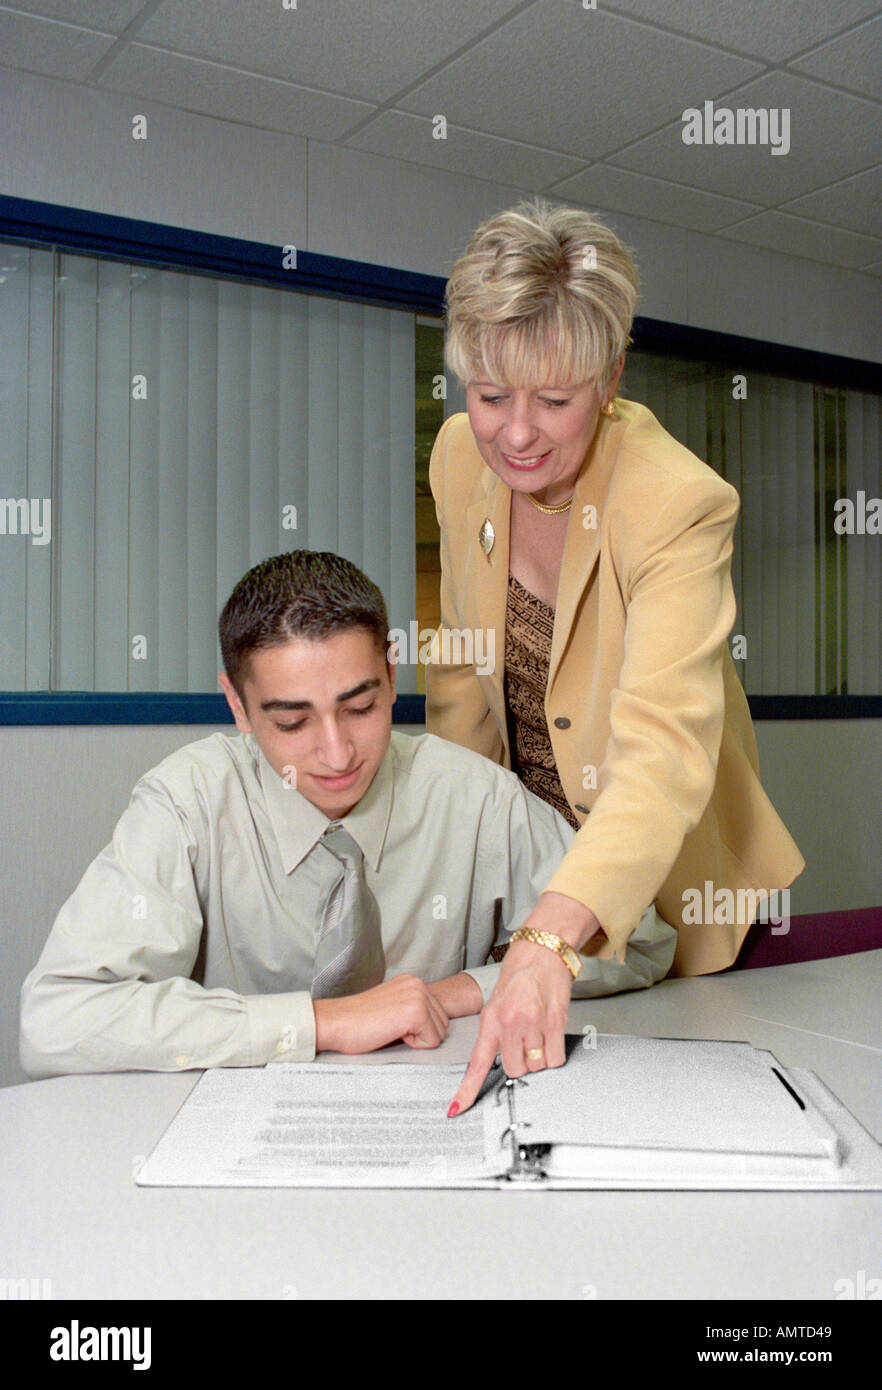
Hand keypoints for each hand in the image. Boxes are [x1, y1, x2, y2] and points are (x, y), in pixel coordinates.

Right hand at [314, 973, 450, 1054]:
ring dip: (417, 1039)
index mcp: (412, 982)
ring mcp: (418, 996)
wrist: (334, 1023)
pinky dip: (414, 1045)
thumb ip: (411, 1008)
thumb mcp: (391, 1007)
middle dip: (421, 1034)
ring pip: (440, 1033)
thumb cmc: (357, 1022)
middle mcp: (418, 984)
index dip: (417, 1029)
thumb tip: (432, 1027)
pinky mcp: (416, 1012)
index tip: (392, 1023)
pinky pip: (432, 1041)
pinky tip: (391, 1033)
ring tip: (391, 1029)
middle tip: (391, 1028)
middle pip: (443, 1024)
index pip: (438, 1015)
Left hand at [448, 893, 600, 1115]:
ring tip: (538, 1031)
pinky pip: (555, 1057)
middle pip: (515, 1069)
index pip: (477, 1062)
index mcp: (491, 1020)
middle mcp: (510, 1023)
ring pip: (536, 1064)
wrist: (541, 951)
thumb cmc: (519, 975)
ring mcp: (533, 1023)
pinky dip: (554, 1053)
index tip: (457, 1109)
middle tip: (525, 1042)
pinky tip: (551, 1034)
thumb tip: (502, 1059)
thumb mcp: (496, 1002)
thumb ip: (497, 1031)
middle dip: (521, 1062)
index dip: (467, 1089)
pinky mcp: (555, 1022)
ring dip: (539, 1056)